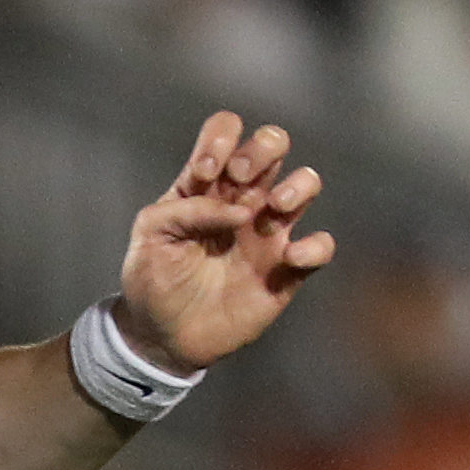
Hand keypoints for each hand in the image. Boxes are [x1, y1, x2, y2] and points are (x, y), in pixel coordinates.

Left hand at [115, 111, 333, 371]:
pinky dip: (314, 247)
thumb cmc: (153, 281)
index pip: (225, 133)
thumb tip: (240, 211)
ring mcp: (267, 231)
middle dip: (262, 149)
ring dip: (298, 185)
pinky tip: (289, 258)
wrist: (162, 336)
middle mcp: (242, 199)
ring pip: (306, 182)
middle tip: (240, 179)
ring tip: (272, 208)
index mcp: (205, 185)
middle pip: (272, 144)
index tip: (204, 174)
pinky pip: (320, 246)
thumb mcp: (149, 237)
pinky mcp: (285, 268)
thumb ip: (183, 210)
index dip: (221, 141)